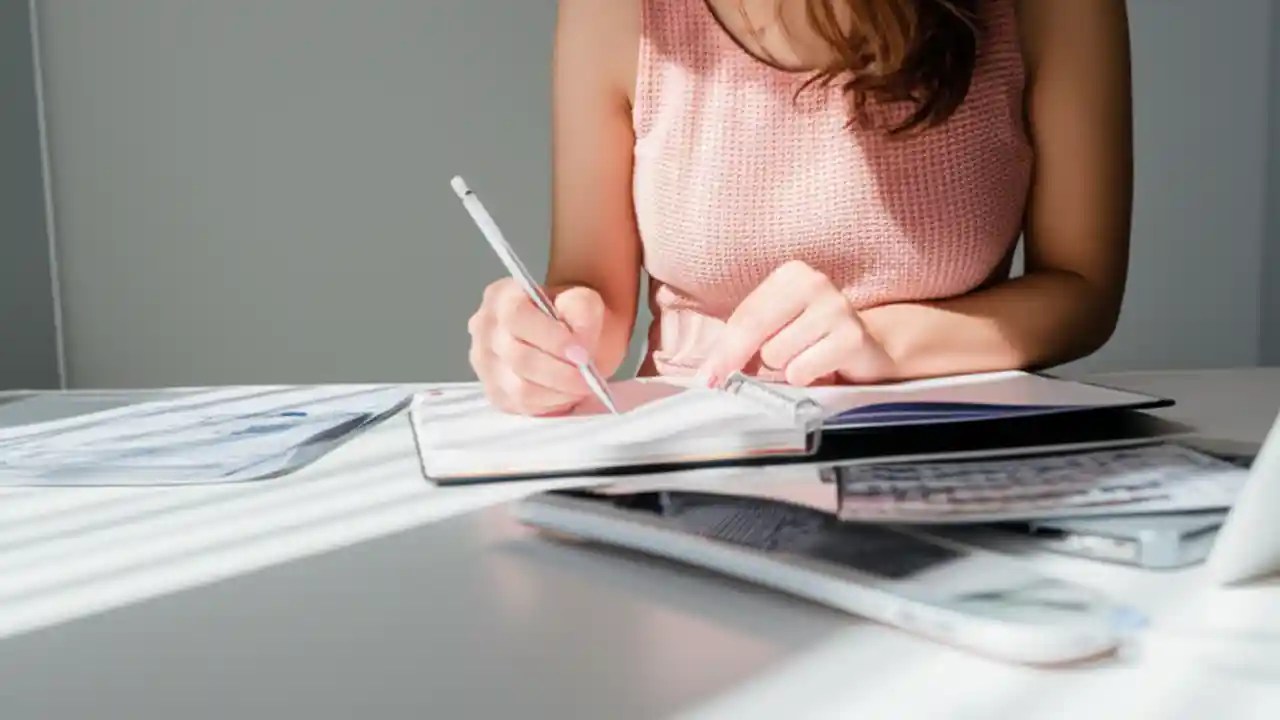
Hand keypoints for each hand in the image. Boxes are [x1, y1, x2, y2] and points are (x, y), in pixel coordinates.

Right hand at [468, 280, 604, 414]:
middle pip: (518, 358)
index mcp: (501, 297)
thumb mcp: (585, 300)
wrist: (572, 337)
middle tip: (588, 377)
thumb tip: (579, 342)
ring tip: (582, 385)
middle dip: (561, 372)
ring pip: (520, 388)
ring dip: (558, 391)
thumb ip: (582, 309)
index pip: (516, 316)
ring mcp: (485, 364)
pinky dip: (551, 404)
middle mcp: (484, 329)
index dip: (551, 338)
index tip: (583, 354)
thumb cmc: (574, 317)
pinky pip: (522, 407)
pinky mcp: (495, 393)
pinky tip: (568, 393)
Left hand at [698, 261, 895, 386]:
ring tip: (805, 358)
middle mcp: (815, 283)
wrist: (867, 348)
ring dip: (786, 368)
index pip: (744, 316)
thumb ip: (740, 341)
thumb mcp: (773, 328)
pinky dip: (806, 378)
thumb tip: (708, 376)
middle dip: (749, 360)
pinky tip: (821, 367)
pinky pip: (802, 371)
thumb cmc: (809, 338)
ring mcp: (837, 308)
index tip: (707, 379)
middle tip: (756, 370)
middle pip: (756, 333)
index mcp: (791, 274)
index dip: (722, 352)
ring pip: (778, 356)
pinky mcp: (852, 339)